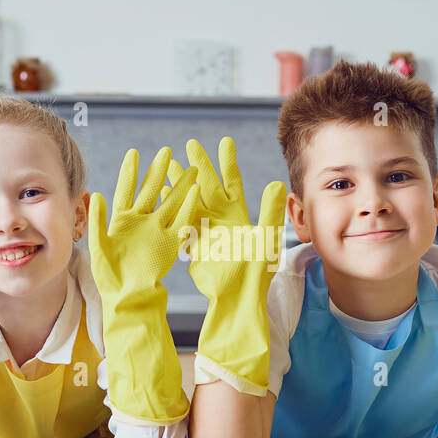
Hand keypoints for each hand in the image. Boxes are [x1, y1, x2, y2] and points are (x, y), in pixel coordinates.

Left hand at [89, 147, 200, 302]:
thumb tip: (96, 194)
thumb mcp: (98, 246)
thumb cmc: (109, 276)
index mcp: (121, 221)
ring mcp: (157, 231)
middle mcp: (141, 222)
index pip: (126, 190)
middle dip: (159, 171)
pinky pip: (182, 221)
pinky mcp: (170, 243)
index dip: (130, 171)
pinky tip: (196, 191)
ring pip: (170, 202)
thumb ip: (98, 221)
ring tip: (190, 168)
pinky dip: (189, 207)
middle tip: (167, 151)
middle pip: (151, 191)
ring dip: (180, 185)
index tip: (135, 152)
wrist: (127, 297)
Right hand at [164, 138, 286, 302]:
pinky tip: (159, 193)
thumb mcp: (265, 238)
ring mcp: (205, 230)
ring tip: (167, 164)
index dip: (227, 161)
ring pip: (189, 200)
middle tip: (190, 143)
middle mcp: (220, 218)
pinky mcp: (193, 243)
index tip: (224, 141)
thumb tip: (278, 182)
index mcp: (238, 214)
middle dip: (198, 164)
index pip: (231, 181)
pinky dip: (170, 207)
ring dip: (179, 183)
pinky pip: (180, 221)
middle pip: (206, 185)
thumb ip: (270, 211)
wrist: (237, 296)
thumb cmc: (255, 271)